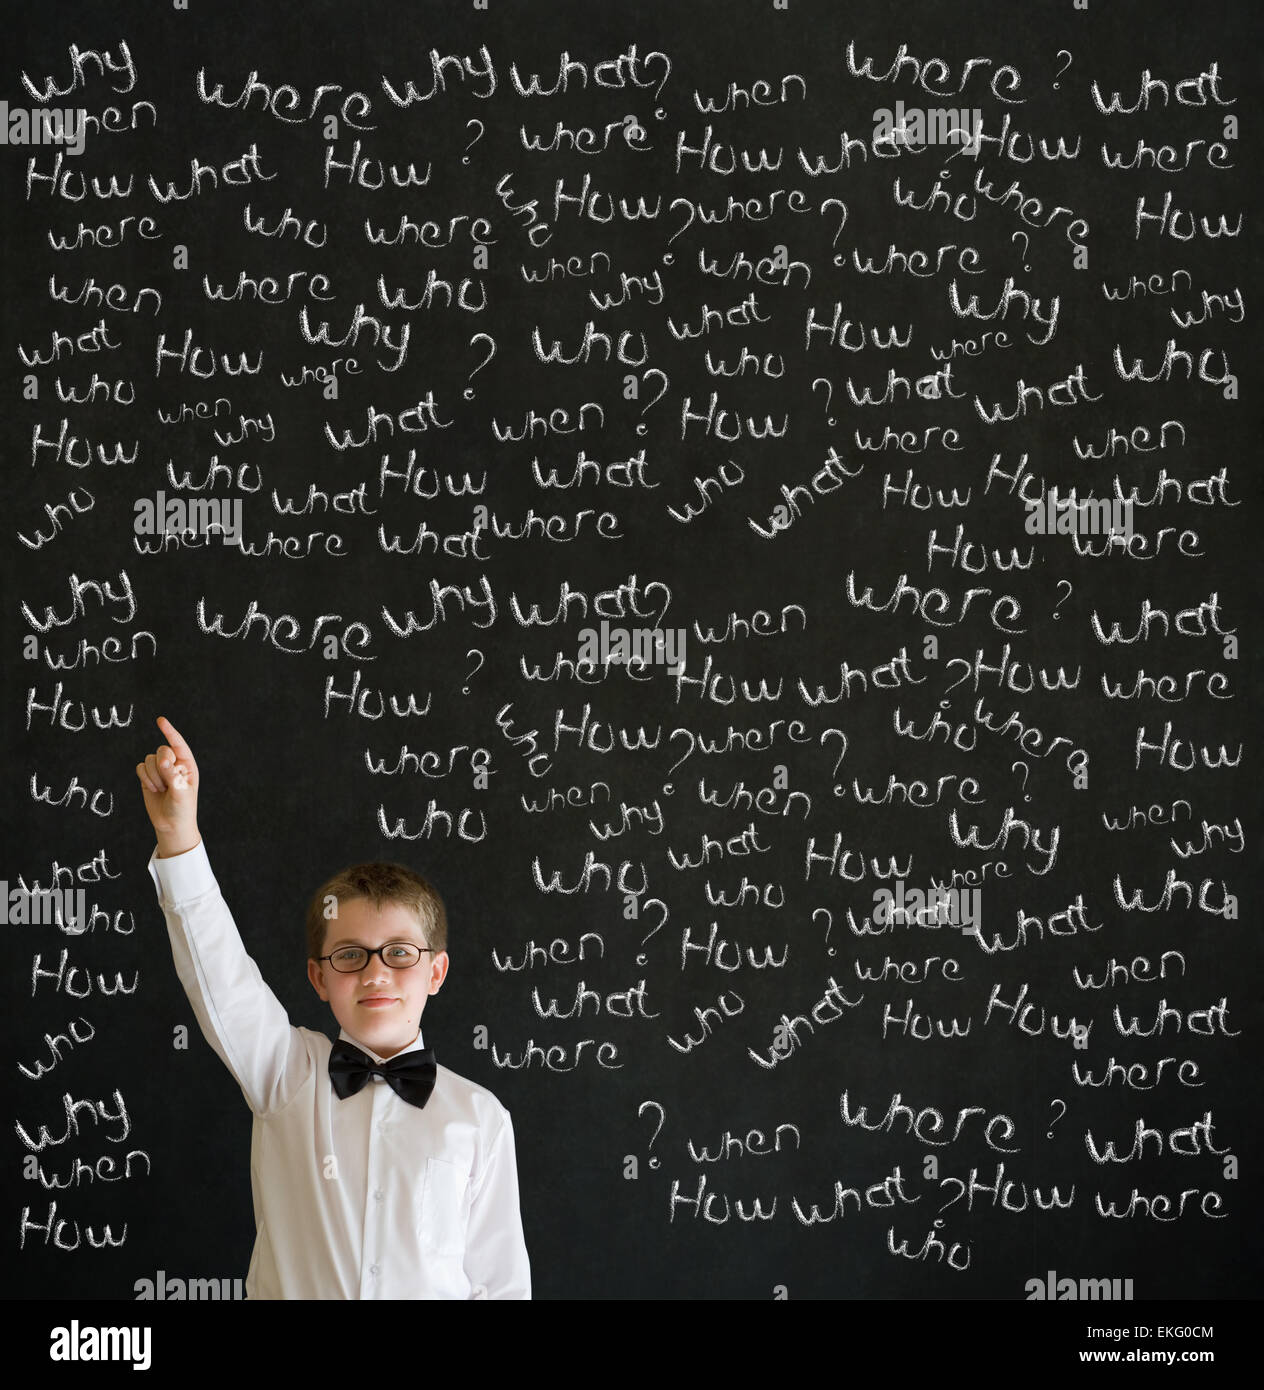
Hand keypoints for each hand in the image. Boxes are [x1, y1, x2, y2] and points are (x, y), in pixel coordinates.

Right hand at [136, 716, 200, 855]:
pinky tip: (153, 789)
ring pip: (149, 759)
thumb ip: (172, 775)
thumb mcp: (181, 792)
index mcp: (187, 764)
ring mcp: (160, 770)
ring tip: (162, 789)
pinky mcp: (148, 777)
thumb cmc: (182, 808)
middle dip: (162, 764)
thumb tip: (163, 760)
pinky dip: (145, 778)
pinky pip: (140, 768)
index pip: (178, 744)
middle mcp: (174, 764)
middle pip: (162, 750)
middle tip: (168, 782)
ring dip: (153, 776)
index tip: (160, 720)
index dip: (170, 732)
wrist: (171, 824)